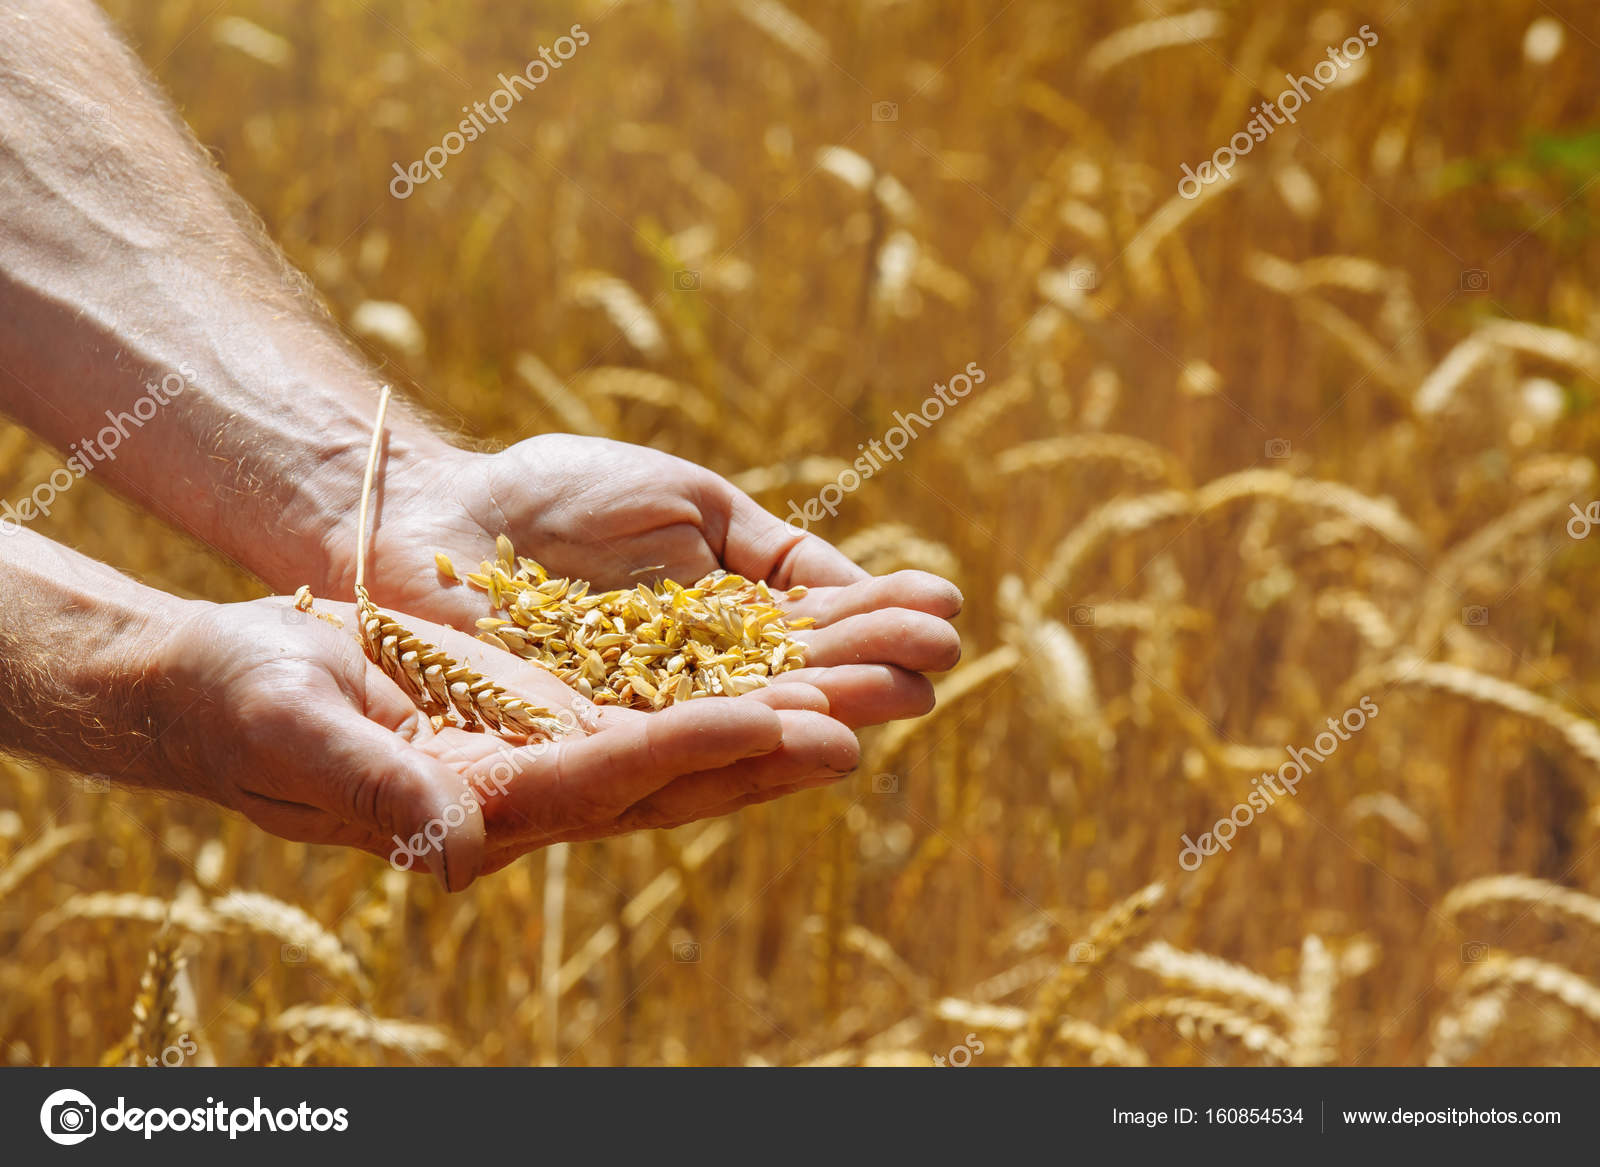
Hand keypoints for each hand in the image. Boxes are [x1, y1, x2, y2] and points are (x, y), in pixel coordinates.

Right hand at [145, 596, 859, 889]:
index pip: (611, 777)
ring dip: (778, 712)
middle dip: (781, 739)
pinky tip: (787, 662)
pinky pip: (655, 699)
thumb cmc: (240, 707)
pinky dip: (724, 681)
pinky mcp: (549, 714)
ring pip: (686, 736)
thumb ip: (373, 784)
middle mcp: (535, 789)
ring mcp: (548, 752)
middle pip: (681, 770)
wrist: (229, 685)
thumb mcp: (294, 733)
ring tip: (873, 685)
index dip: (698, 747)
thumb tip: (453, 843)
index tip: (785, 720)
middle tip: (885, 708)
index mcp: (482, 803)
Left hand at [328, 434, 962, 729]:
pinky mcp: (576, 748)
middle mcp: (692, 688)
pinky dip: (736, 730)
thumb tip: (864, 585)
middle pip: (792, 690)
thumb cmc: (561, 496)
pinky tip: (798, 716)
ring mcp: (639, 720)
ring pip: (742, 726)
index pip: (816, 636)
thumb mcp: (692, 505)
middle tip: (939, 663)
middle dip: (866, 676)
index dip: (877, 625)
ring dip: (822, 711)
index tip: (945, 609)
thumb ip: (772, 551)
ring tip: (895, 697)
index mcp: (724, 630)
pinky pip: (664, 744)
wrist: (440, 507)